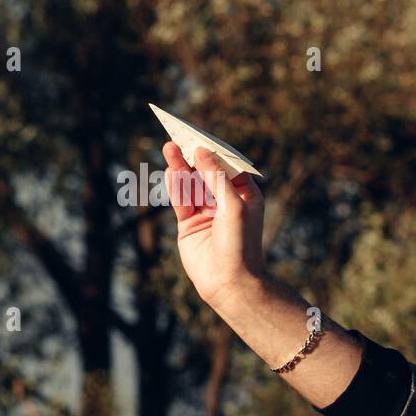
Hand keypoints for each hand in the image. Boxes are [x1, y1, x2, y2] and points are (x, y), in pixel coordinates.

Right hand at [162, 141, 267, 308]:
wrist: (230, 282)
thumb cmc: (240, 244)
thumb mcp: (233, 206)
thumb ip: (216, 178)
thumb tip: (202, 151)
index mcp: (246, 196)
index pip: (228, 166)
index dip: (214, 150)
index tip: (201, 133)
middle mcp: (226, 203)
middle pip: (206, 172)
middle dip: (193, 155)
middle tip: (180, 134)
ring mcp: (207, 213)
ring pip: (191, 184)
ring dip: (180, 167)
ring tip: (169, 146)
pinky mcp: (189, 225)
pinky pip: (181, 200)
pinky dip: (175, 186)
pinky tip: (170, 170)